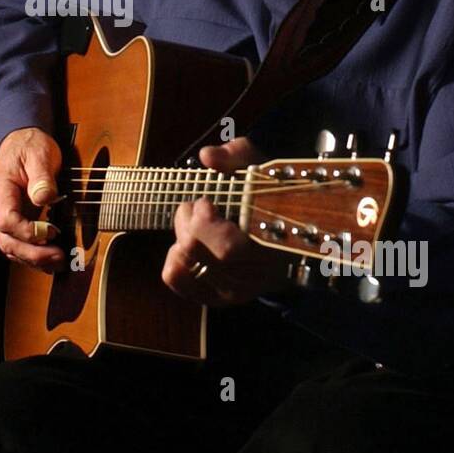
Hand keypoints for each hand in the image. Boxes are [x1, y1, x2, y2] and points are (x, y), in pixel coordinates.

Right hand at [0, 127, 64, 272]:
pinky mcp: (13, 221)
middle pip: (6, 240)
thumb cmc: (29, 146)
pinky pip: (18, 244)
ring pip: (10, 247)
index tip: (51, 231)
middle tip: (58, 256)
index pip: (6, 220)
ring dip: (33, 259)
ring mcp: (2, 215)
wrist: (22, 142)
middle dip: (32, 253)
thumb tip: (44, 197)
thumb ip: (41, 176)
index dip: (28, 231)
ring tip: (58, 262)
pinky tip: (50, 260)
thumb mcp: (39, 153)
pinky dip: (33, 255)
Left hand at [162, 137, 293, 306]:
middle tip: (200, 207)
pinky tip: (184, 246)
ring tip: (196, 226)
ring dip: (182, 239)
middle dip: (190, 224)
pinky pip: (179, 282)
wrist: (280, 231)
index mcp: (275, 244)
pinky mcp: (219, 297)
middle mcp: (258, 275)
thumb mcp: (257, 167)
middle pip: (201, 255)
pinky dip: (173, 260)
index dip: (205, 223)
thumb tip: (208, 156)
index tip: (208, 202)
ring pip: (188, 267)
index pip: (227, 249)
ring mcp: (238, 290)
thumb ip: (236, 156)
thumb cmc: (264, 194)